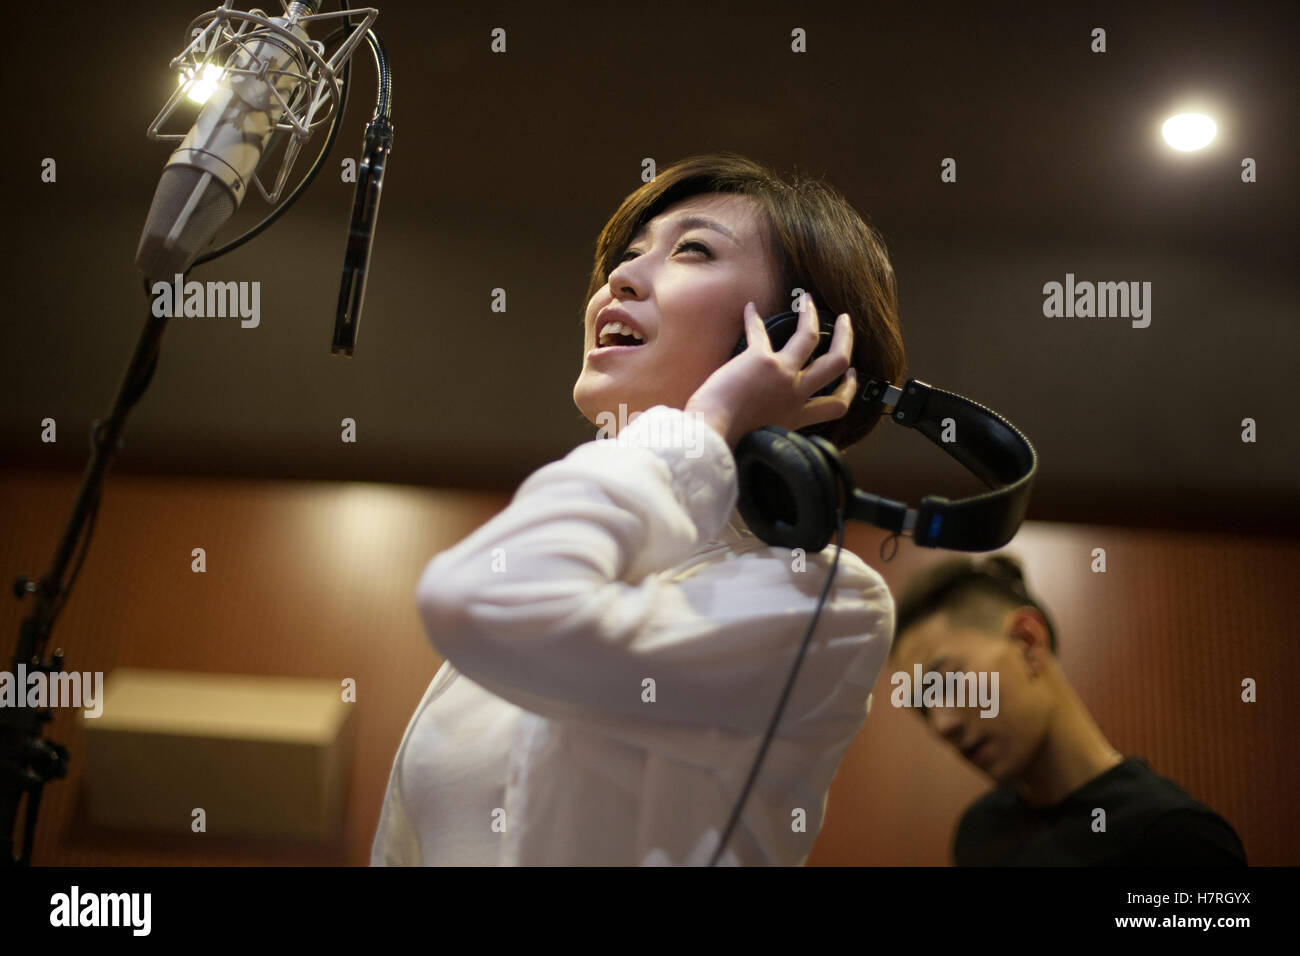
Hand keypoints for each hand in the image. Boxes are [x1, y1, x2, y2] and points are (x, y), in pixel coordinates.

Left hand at [684, 293, 856, 448]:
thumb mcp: (764, 446)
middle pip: (835, 363)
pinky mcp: (759, 360)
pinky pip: (759, 331)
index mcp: (797, 418)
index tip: (850, 375)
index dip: (848, 389)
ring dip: (811, 315)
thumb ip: (774, 436)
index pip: (837, 405)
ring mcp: (781, 374)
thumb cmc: (729, 446)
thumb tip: (765, 437)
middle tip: (846, 324)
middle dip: (845, 340)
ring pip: (809, 336)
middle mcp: (796, 394)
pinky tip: (749, 307)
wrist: (713, 438)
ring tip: (808, 300)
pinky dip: (753, 318)